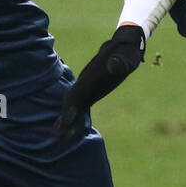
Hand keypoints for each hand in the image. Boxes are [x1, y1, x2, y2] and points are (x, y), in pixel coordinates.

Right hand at [56, 24, 145, 139]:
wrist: (121, 47)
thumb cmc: (126, 53)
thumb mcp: (126, 57)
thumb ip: (119, 62)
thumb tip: (114, 64)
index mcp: (91, 77)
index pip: (78, 93)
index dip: (72, 106)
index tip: (67, 120)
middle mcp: (84, 83)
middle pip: (71, 101)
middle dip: (64, 118)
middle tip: (59, 135)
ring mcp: (85, 88)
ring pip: (72, 105)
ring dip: (66, 121)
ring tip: (60, 139)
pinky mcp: (89, 92)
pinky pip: (78, 106)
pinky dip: (72, 118)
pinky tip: (68, 133)